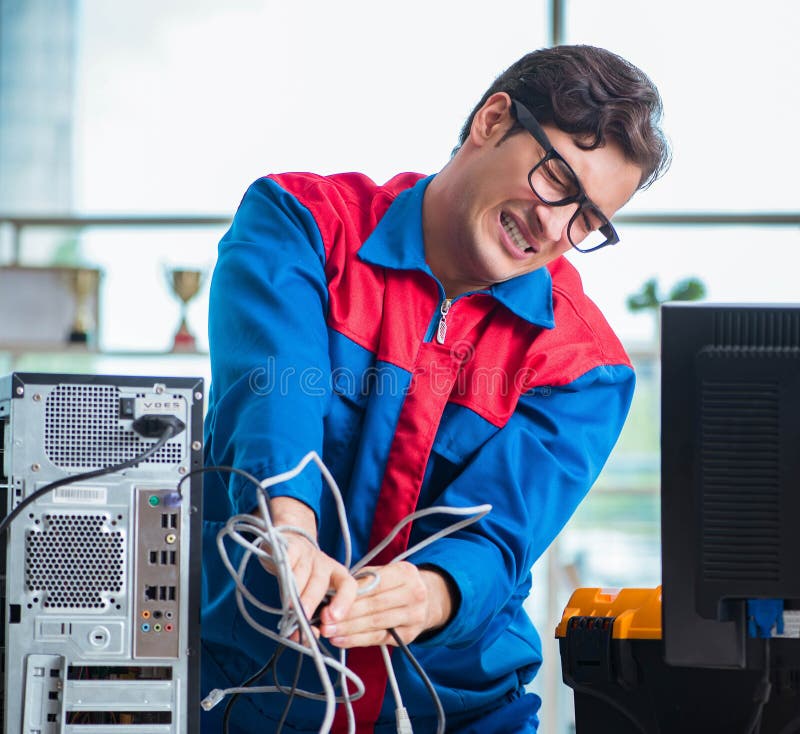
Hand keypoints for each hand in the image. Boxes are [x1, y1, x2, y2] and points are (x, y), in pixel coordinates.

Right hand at [260, 497, 357, 634]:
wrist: (291, 544)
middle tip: (303, 617)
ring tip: (287, 606)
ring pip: (300, 573)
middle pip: (320, 583)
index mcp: (338, 576)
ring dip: (293, 591)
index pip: (349, 586)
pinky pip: (287, 558)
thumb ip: (313, 618)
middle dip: (311, 601)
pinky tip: (280, 578)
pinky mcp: (289, 547)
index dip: (343, 602)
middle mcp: (325, 564)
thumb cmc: (306, 578)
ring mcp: (307, 554)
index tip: (331, 619)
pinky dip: (283, 569)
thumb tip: (306, 639)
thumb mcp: (314, 598)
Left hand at [317, 561, 453, 647]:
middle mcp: (414, 594)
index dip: (350, 596)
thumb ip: (363, 580)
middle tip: (323, 621)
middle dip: (346, 615)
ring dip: (348, 630)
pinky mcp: (409, 636)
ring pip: (375, 624)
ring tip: (328, 632)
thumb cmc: (395, 584)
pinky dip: (357, 640)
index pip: (374, 586)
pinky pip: (378, 638)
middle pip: (374, 606)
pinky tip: (340, 640)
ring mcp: (414, 616)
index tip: (328, 604)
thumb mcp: (384, 573)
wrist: (427, 599)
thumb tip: (333, 593)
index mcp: (405, 573)